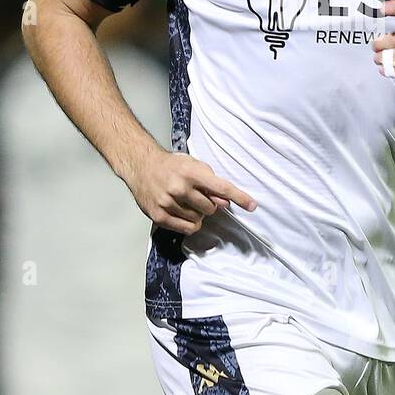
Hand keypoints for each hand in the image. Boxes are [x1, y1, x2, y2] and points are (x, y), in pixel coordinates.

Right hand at [127, 148, 257, 234]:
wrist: (141, 165)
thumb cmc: (171, 166)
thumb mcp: (193, 165)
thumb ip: (210, 183)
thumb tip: (225, 202)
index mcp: (191, 173)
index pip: (221, 188)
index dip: (239, 197)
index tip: (252, 205)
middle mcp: (180, 188)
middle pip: (210, 209)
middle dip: (209, 205)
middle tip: (197, 197)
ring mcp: (168, 202)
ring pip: (199, 220)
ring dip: (197, 214)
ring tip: (186, 203)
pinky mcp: (159, 215)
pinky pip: (186, 229)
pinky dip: (189, 224)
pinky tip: (182, 213)